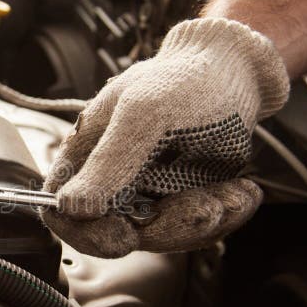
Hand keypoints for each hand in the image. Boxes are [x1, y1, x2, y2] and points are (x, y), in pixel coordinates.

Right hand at [42, 18, 289, 257]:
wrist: (237, 71)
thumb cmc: (184, 80)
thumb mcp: (144, 117)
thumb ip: (108, 164)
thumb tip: (69, 208)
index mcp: (86, 156)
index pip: (63, 212)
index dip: (87, 233)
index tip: (125, 236)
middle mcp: (112, 180)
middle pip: (121, 234)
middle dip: (169, 227)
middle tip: (206, 206)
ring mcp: (146, 192)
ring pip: (164, 236)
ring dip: (204, 221)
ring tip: (234, 194)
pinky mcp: (180, 198)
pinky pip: (195, 228)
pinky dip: (224, 215)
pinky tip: (242, 192)